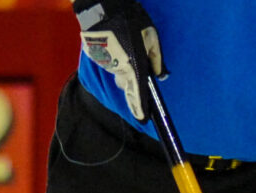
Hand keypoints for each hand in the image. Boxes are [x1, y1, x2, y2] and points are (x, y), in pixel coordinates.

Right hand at [73, 0, 165, 121]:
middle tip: (135, 66)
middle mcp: (118, 67)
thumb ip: (156, 58)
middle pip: (126, 84)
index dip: (140, 107)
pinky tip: (115, 44)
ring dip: (122, 67)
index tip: (143, 118)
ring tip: (124, 47)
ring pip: (117, 73)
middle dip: (132, 82)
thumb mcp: (150, 35)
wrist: (99, 6)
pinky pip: (107, 62)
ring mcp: (104, 61)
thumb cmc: (129, 19)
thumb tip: (161, 76)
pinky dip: (113, 58)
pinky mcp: (94, 55)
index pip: (138, 92)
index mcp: (134, 64)